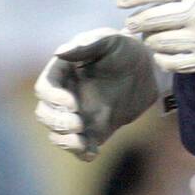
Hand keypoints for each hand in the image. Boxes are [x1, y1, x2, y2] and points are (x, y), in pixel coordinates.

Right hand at [34, 28, 159, 160]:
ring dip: (65, 141)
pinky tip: (93, 153)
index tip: (71, 103)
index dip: (53, 98)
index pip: (44, 88)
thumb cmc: (126, 48)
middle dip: (57, 122)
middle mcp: (65, 95)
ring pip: (58, 133)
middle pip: (45, 114)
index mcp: (63, 73)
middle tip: (78, 123)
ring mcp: (79, 114)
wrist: (150, 68)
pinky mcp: (95, 130)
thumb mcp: (110, 40)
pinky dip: (83, 153)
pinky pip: (82, 146)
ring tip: (81, 142)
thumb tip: (59, 52)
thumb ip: (87, 45)